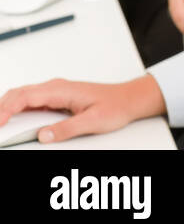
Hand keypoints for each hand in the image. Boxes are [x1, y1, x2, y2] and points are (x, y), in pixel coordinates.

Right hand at [0, 75, 165, 142]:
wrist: (129, 99)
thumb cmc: (116, 106)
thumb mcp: (93, 121)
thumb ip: (67, 129)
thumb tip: (43, 136)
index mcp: (62, 90)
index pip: (26, 96)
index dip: (7, 109)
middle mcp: (56, 88)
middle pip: (19, 94)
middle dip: (1, 107)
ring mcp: (55, 92)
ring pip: (22, 96)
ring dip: (7, 107)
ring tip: (1, 123)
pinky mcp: (56, 98)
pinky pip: (30, 101)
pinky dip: (16, 109)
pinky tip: (11, 119)